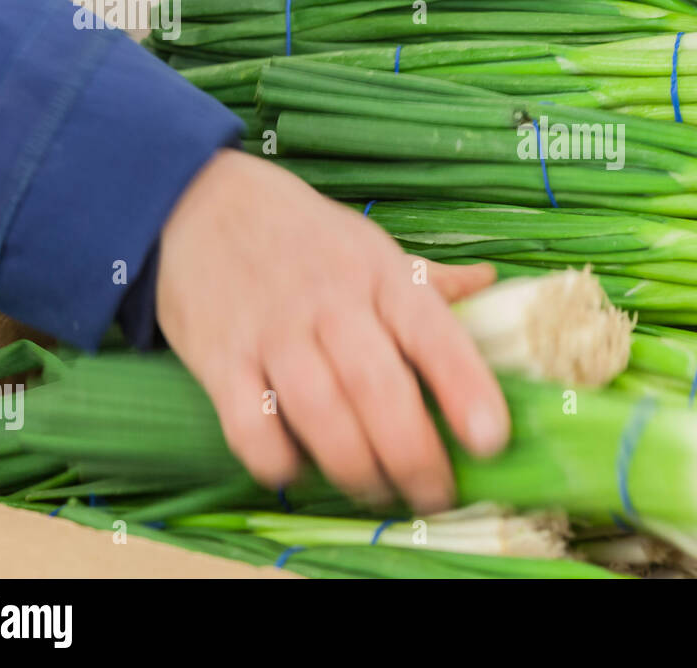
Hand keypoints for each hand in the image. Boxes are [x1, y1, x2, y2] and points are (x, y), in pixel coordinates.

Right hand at [155, 149, 506, 511]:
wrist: (203, 202)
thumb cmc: (306, 237)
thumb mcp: (374, 247)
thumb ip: (430, 279)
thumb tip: (493, 283)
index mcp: (382, 275)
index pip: (434, 334)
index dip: (466, 388)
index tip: (491, 440)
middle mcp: (331, 303)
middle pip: (378, 388)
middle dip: (412, 455)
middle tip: (434, 495)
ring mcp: (272, 332)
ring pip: (319, 413)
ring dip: (354, 467)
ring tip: (377, 492)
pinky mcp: (219, 358)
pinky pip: (248, 424)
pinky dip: (275, 460)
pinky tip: (295, 470)